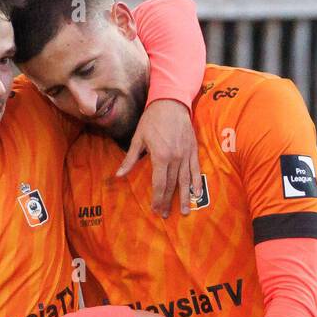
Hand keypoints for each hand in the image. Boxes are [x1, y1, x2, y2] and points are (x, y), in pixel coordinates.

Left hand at [117, 99, 202, 216]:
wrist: (171, 102)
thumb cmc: (152, 119)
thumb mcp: (138, 139)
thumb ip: (130, 159)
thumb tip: (119, 176)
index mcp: (160, 156)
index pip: (159, 184)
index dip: (157, 199)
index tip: (154, 210)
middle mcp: (175, 158)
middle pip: (171, 185)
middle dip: (167, 201)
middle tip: (164, 215)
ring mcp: (185, 154)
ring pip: (185, 180)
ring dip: (184, 197)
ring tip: (184, 211)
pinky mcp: (193, 150)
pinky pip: (196, 169)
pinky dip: (196, 182)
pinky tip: (197, 194)